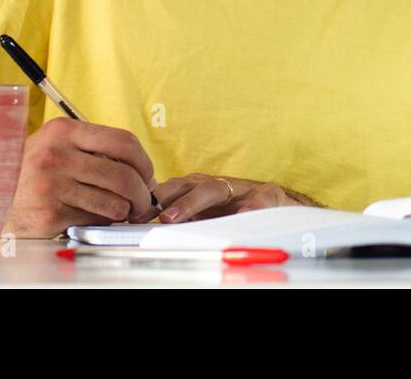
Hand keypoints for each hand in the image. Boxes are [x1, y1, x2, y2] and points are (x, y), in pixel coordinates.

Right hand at [3, 119, 158, 238]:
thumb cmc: (32, 172)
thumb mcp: (58, 147)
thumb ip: (95, 150)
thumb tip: (143, 172)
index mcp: (64, 131)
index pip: (123, 141)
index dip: (144, 161)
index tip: (147, 174)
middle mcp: (57, 155)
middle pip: (123, 174)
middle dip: (142, 192)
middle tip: (144, 201)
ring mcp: (52, 185)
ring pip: (114, 201)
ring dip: (126, 211)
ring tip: (124, 211)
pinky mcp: (50, 213)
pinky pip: (94, 219)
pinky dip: (104, 222)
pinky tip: (97, 218)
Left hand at [132, 173, 321, 223]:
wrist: (280, 207)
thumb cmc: (235, 210)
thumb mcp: (205, 214)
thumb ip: (179, 217)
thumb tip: (141, 226)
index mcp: (198, 188)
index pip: (168, 189)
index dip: (149, 200)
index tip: (130, 215)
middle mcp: (215, 185)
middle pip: (186, 185)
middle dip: (164, 199)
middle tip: (148, 214)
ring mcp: (240, 189)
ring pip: (214, 190)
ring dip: (192, 202)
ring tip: (175, 216)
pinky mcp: (266, 195)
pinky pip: (257, 200)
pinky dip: (249, 207)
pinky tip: (241, 217)